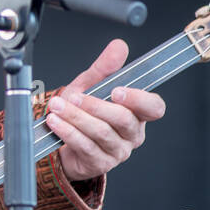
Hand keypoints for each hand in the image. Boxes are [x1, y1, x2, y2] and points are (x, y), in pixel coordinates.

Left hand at [45, 39, 165, 182]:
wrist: (64, 139)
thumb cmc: (84, 111)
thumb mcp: (93, 86)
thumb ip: (106, 68)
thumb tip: (119, 46)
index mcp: (138, 113)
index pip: (154, 108)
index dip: (139, 99)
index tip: (117, 90)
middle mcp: (132, 134)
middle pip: (123, 120)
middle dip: (95, 106)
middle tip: (72, 96)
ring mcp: (118, 151)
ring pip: (101, 133)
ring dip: (76, 117)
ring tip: (57, 106)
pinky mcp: (100, 163)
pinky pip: (85, 146)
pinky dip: (68, 132)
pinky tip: (55, 122)